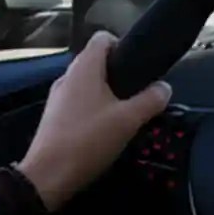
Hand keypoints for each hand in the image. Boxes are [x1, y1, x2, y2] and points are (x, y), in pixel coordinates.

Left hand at [16, 31, 171, 210]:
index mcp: (84, 68)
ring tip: (125, 115)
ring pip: (88, 84)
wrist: (48, 177)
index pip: (103, 38)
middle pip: (97, 62)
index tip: (139, 68)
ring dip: (107, 94)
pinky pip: (78, 102)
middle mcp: (68, 76)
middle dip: (119, 74)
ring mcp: (57, 97)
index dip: (123, 46)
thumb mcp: (128, 120)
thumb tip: (165, 87)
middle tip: (138, 95)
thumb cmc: (88, 140)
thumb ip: (150, 100)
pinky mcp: (53, 117)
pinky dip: (93, 109)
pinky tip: (105, 131)